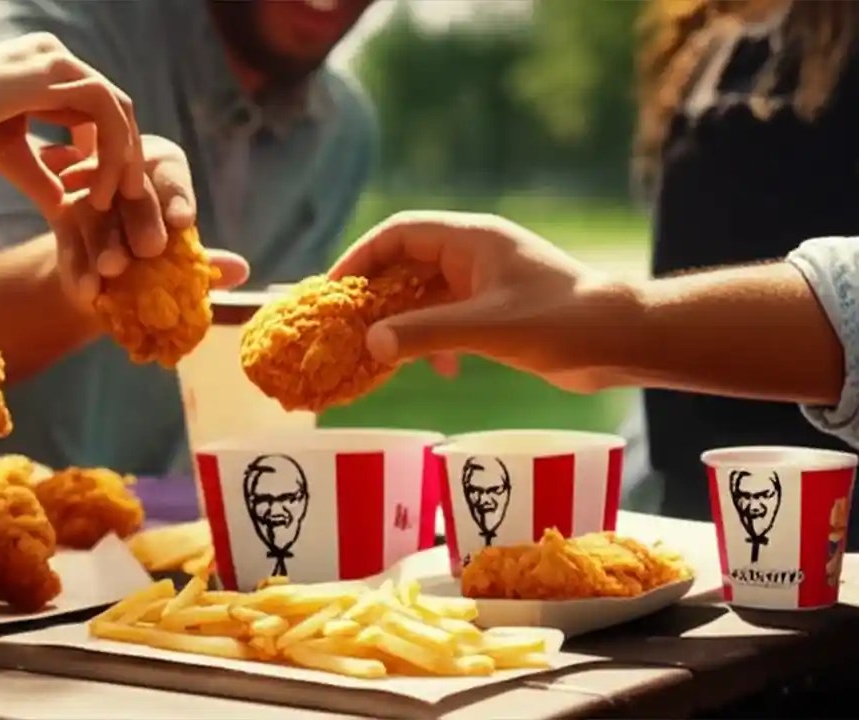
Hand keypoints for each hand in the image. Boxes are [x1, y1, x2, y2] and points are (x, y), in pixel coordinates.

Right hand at [0, 33, 144, 215]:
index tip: (102, 195)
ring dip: (124, 158)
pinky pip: (105, 110)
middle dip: (128, 156)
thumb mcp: (5, 153)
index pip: (99, 109)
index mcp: (46, 69)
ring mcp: (55, 59)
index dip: (108, 152)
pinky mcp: (50, 70)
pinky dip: (112, 151)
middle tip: (129, 201)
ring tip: (114, 201)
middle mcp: (56, 57)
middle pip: (117, 106)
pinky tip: (96, 190)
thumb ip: (39, 174)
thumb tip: (63, 207)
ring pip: (118, 107)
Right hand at [43, 135, 249, 308]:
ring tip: (113, 270)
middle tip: (150, 249)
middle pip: (131, 189)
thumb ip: (206, 264)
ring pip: (95, 213)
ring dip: (104, 243)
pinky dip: (78, 267)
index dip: (176, 194)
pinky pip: (69, 241)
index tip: (183, 222)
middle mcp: (120, 170)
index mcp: (158, 167)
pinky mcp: (59, 217)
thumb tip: (240, 269)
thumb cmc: (155, 257)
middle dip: (141, 218)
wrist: (107, 279)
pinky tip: (88, 291)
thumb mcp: (180, 260)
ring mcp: (85, 191)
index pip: (169, 170)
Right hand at [330, 211, 625, 392]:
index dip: (361, 257)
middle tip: (347, 328)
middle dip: (377, 297)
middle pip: (406, 265)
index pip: (399, 234)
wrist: (621, 339)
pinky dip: (433, 341)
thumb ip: (425, 333)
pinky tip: (440, 370)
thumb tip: (370, 343)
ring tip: (384, 355)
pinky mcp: (496, 311)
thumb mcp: (487, 328)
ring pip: (425, 296)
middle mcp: (473, 255)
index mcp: (470, 239)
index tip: (335, 290)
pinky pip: (447, 318)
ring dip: (404, 324)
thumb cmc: (561, 321)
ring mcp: (485, 283)